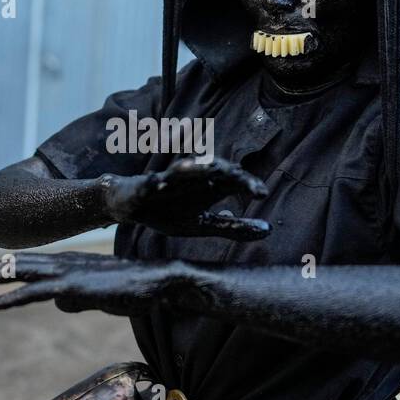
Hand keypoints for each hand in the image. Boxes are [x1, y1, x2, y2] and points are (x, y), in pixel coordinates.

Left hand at [0, 252, 192, 316]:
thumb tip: (57, 302)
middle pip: (19, 262)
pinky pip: (31, 291)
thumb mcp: (97, 295)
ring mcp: (66, 271)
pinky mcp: (70, 286)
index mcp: (70, 262)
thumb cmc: (133, 289)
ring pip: (19, 272)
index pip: (32, 261)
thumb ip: (76, 297)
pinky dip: (7, 297)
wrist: (155, 282)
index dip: (7, 266)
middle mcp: (64, 261)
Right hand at [102, 157, 269, 240]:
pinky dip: (159, 181)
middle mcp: (193, 179)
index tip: (262, 194)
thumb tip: (268, 231)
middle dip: (230, 174)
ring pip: (186, 170)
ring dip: (198, 168)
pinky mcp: (146, 184)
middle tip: (244, 179)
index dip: (248, 185)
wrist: (131, 206)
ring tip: (211, 169)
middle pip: (214, 171)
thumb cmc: (168, 212)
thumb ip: (232, 228)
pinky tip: (164, 182)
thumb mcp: (202, 224)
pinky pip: (153, 181)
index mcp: (208, 188)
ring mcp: (169, 180)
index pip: (233, 182)